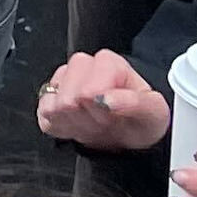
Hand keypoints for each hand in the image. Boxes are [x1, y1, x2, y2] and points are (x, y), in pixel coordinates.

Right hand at [36, 48, 170, 152]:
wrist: (130, 134)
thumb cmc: (141, 119)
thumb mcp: (154, 113)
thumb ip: (135, 103)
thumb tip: (106, 100)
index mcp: (108, 62)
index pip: (87, 91)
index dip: (100, 109)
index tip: (113, 115)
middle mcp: (82, 66)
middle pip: (67, 101)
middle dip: (87, 119)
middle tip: (105, 121)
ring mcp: (61, 81)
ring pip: (52, 108)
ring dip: (75, 125)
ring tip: (93, 123)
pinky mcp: (48, 99)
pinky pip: (43, 117)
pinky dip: (61, 128)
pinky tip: (78, 126)